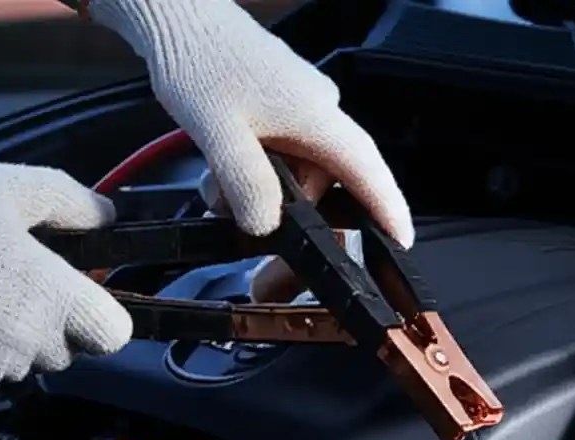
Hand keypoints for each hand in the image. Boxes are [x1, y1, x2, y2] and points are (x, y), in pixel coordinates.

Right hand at [0, 164, 129, 398]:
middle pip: (66, 350)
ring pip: (21, 366)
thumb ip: (73, 203)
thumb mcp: (12, 189)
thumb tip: (106, 218)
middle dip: (50, 325)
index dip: (101, 317)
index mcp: (55, 299)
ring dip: (9, 342)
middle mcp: (30, 344)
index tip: (80, 300)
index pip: (114, 334)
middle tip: (11, 287)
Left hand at [89, 0, 414, 246]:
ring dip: (262, 201)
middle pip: (326, 188)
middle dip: (296, 230)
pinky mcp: (276, 107)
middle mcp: (316, 111)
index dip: (388, 212)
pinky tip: (220, 182)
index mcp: (315, 115)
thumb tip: (267, 225)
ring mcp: (297, 108)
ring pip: (295, 176)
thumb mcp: (216, 132)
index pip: (367, 172)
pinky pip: (278, 157)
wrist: (174, 16)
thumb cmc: (197, 59)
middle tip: (270, 279)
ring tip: (219, 206)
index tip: (400, 246)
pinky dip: (253, 178)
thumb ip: (245, 183)